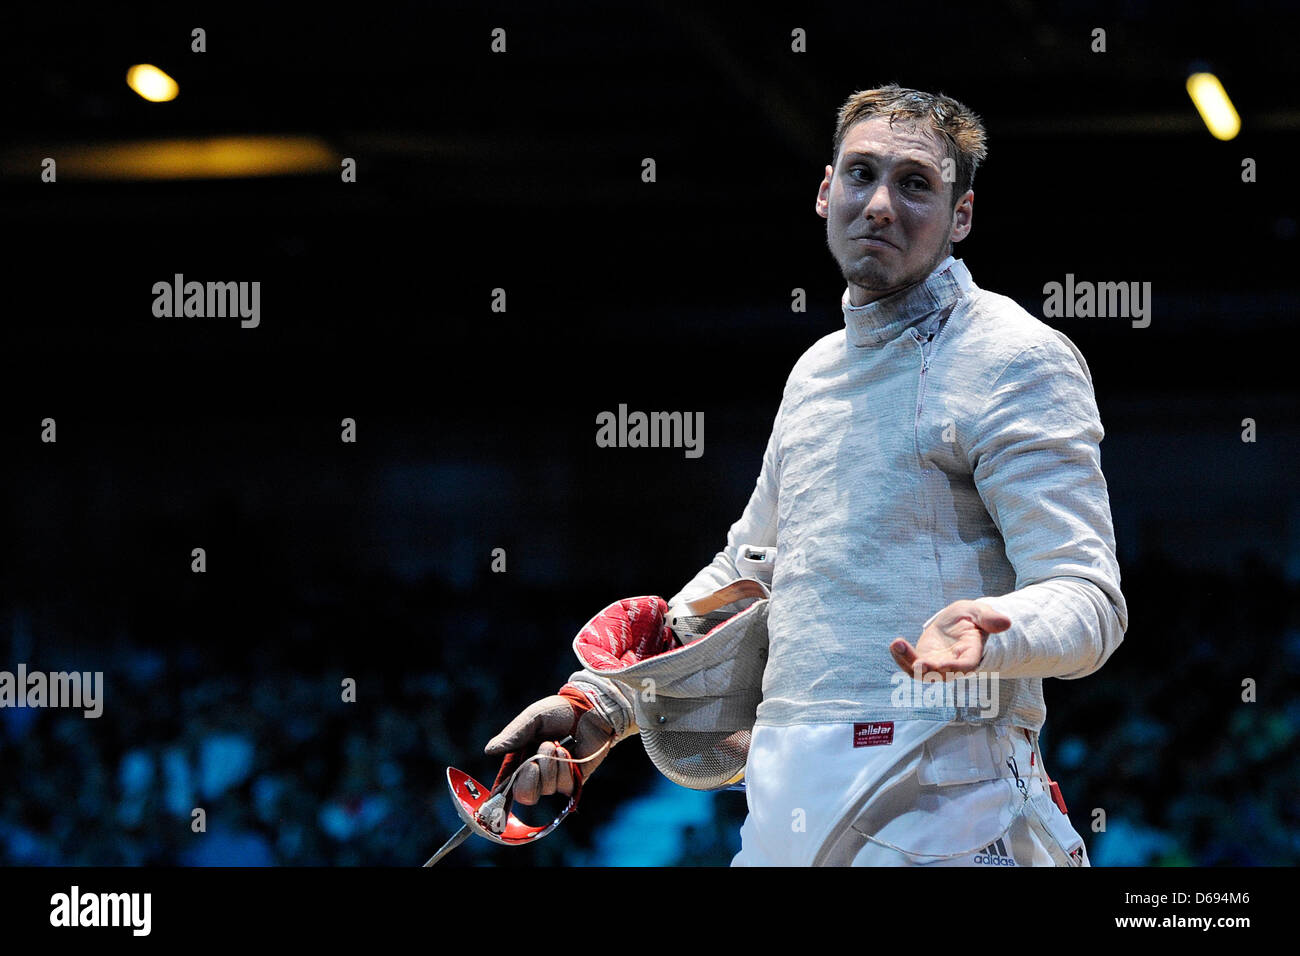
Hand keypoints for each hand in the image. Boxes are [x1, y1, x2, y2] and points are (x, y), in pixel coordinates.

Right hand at [484, 693, 615, 804]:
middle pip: (524, 795)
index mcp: (521, 757)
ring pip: (545, 789)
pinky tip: (567, 752)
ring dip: (550, 766)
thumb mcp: (533, 718)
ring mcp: (555, 777)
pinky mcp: (573, 780)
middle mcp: (536, 771)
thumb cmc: (559, 711)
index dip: (500, 797)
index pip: (507, 783)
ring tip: (557, 745)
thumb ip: (513, 734)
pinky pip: (564, 786)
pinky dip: (564, 769)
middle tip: (534, 761)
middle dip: (528, 780)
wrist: (589, 710)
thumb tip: (490, 750)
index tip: (494, 804)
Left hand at [889, 599, 1010, 679]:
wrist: (956, 622)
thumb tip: (1005, 622)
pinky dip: (900, 656)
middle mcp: (953, 664)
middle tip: (918, 663)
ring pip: (922, 673)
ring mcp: (937, 665)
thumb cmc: (971, 617)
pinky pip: (910, 664)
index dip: (956, 667)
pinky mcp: (923, 660)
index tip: (943, 665)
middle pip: (941, 674)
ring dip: (908, 662)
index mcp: (971, 653)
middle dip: (929, 671)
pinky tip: (894, 644)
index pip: (966, 665)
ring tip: (897, 644)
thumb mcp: (979, 612)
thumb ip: (989, 618)